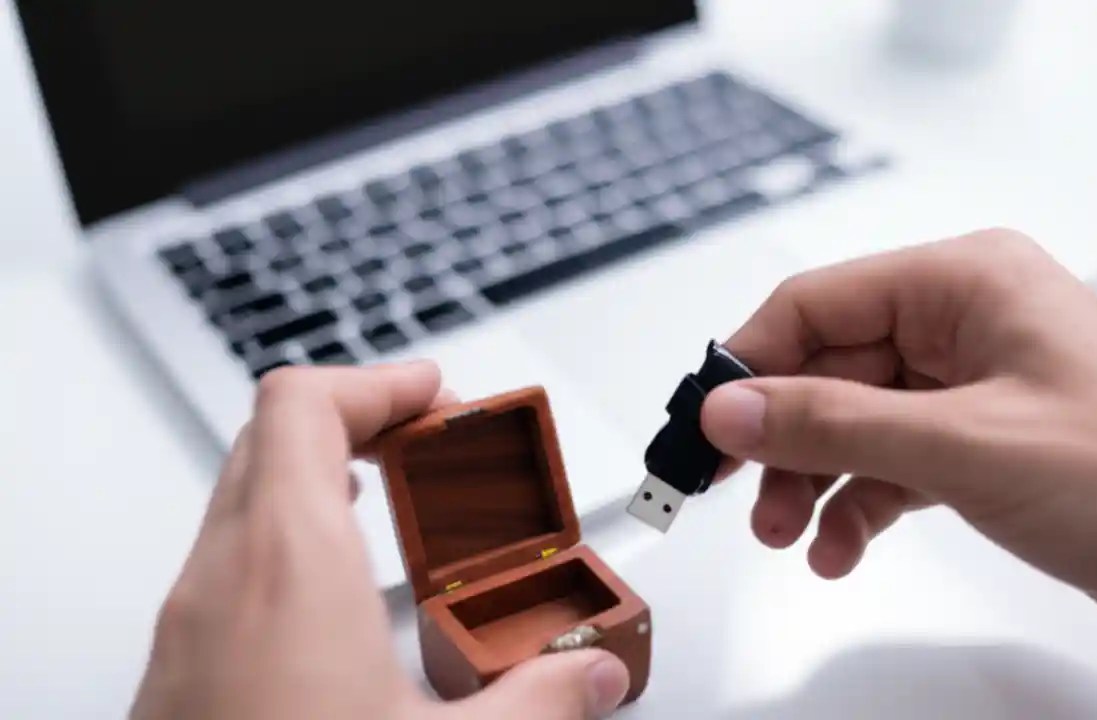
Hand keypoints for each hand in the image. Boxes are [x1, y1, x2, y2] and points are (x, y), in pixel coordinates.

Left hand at [129, 362, 629, 719]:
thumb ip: (542, 700)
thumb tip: (593, 674)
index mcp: (286, 568)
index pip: (304, 405)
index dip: (376, 381)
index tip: (433, 394)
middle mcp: (217, 583)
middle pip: (271, 437)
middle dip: (358, 421)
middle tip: (429, 445)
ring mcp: (184, 630)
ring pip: (243, 499)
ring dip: (319, 480)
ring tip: (397, 512)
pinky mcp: (176, 676)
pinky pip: (226, 566)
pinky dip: (288, 545)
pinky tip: (344, 606)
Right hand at [701, 229, 1096, 684]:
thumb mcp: (962, 445)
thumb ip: (831, 424)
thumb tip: (730, 410)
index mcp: (966, 282)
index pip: (817, 303)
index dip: (750, 365)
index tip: (704, 427)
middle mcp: (966, 321)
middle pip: (829, 367)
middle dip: (782, 440)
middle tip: (741, 497)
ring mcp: (976, 384)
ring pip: (855, 421)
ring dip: (815, 480)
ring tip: (791, 536)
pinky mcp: (985, 441)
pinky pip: (895, 462)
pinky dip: (861, 503)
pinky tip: (841, 548)